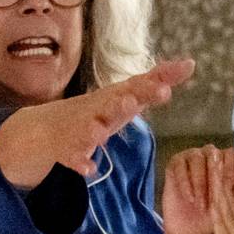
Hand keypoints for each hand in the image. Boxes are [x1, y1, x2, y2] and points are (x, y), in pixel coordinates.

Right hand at [0, 59, 194, 186]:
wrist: (43, 129)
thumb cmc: (96, 111)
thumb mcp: (125, 95)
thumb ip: (156, 81)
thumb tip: (190, 63)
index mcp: (114, 97)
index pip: (133, 87)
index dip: (149, 86)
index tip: (167, 87)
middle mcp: (97, 109)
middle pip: (108, 105)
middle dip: (119, 104)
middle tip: (130, 103)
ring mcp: (79, 129)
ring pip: (87, 130)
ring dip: (93, 131)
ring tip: (98, 134)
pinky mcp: (65, 150)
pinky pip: (72, 157)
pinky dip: (79, 162)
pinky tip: (88, 169)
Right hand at [164, 144, 233, 233]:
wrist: (191, 229)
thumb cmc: (215, 216)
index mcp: (225, 161)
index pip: (231, 154)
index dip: (233, 168)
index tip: (233, 185)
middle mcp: (208, 156)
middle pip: (214, 152)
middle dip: (217, 173)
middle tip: (217, 194)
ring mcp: (190, 158)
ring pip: (197, 159)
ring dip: (201, 182)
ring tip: (202, 204)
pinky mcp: (174, 165)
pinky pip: (179, 166)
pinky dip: (186, 183)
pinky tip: (190, 198)